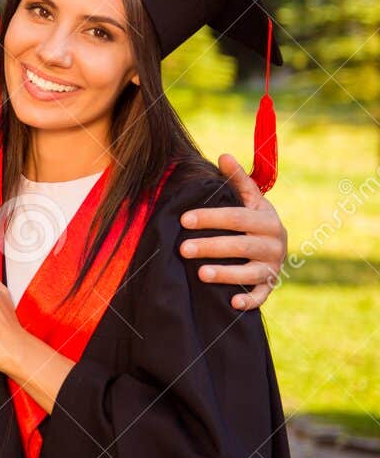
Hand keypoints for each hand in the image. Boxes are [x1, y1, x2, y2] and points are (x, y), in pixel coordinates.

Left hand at [179, 153, 287, 310]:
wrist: (276, 245)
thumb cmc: (253, 219)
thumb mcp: (250, 199)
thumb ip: (238, 180)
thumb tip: (223, 155)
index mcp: (266, 219)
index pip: (236, 217)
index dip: (210, 217)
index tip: (183, 219)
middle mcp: (274, 244)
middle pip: (240, 246)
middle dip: (210, 247)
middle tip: (182, 249)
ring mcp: (273, 267)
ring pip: (250, 273)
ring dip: (226, 274)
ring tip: (200, 273)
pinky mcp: (270, 286)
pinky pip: (262, 296)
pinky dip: (249, 300)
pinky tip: (232, 302)